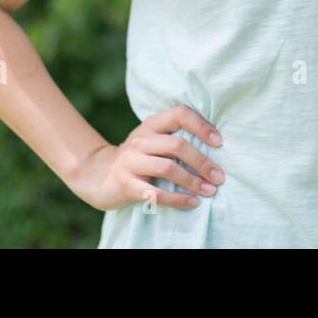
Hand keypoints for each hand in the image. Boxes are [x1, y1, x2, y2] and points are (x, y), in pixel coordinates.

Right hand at [71, 105, 224, 211]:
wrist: (97, 175)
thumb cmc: (137, 157)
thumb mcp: (152, 140)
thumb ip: (174, 138)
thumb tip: (216, 145)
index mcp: (151, 125)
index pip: (179, 114)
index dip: (201, 125)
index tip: (219, 142)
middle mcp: (140, 140)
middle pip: (177, 145)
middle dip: (202, 162)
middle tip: (219, 176)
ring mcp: (131, 162)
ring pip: (168, 168)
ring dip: (193, 181)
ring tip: (210, 191)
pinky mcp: (125, 184)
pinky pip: (155, 193)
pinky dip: (177, 199)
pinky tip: (192, 202)